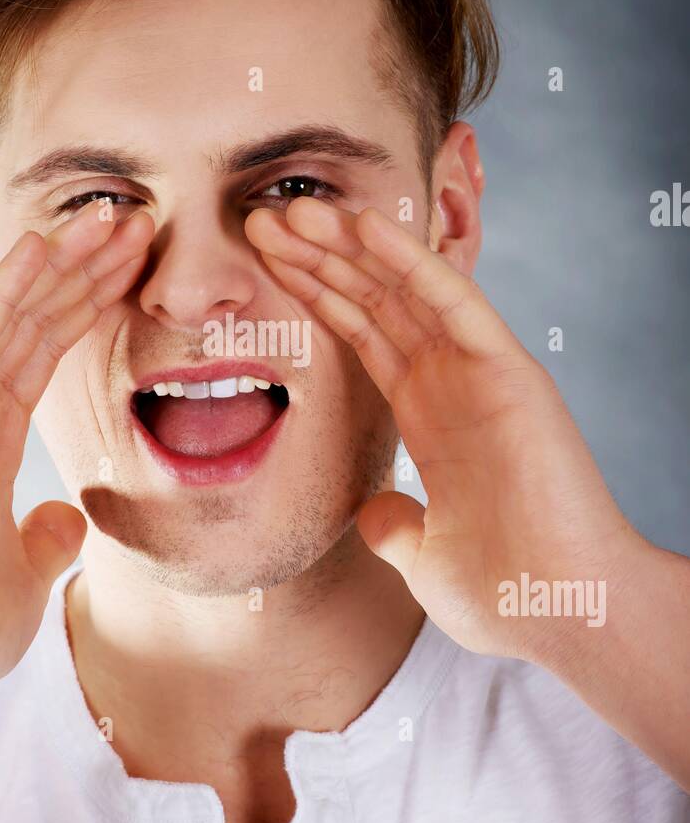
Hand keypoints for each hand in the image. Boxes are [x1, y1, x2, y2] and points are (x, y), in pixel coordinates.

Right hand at [0, 200, 153, 697]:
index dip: (86, 306)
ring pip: (8, 319)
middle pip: (32, 324)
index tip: (129, 267)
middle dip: (83, 271)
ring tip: (108, 215)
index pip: (42, 354)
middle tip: (131, 220)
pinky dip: (9, 291)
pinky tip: (44, 248)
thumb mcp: (28, 570)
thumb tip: (67, 516)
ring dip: (58, 264)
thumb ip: (46, 536)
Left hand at [246, 199, 639, 659]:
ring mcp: (479, 372)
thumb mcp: (424, 555)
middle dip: (318, 256)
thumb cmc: (506, 592)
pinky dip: (410, 261)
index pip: (361, 333)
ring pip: (405, 289)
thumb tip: (372, 515)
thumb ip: (395, 525)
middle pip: (373, 299)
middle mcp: (450, 382)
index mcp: (428, 414)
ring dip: (349, 244)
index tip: (264, 260)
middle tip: (259, 215)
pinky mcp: (509, 372)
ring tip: (293, 205)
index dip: (315, 291)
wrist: (563, 617)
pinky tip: (364, 225)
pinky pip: (453, 302)